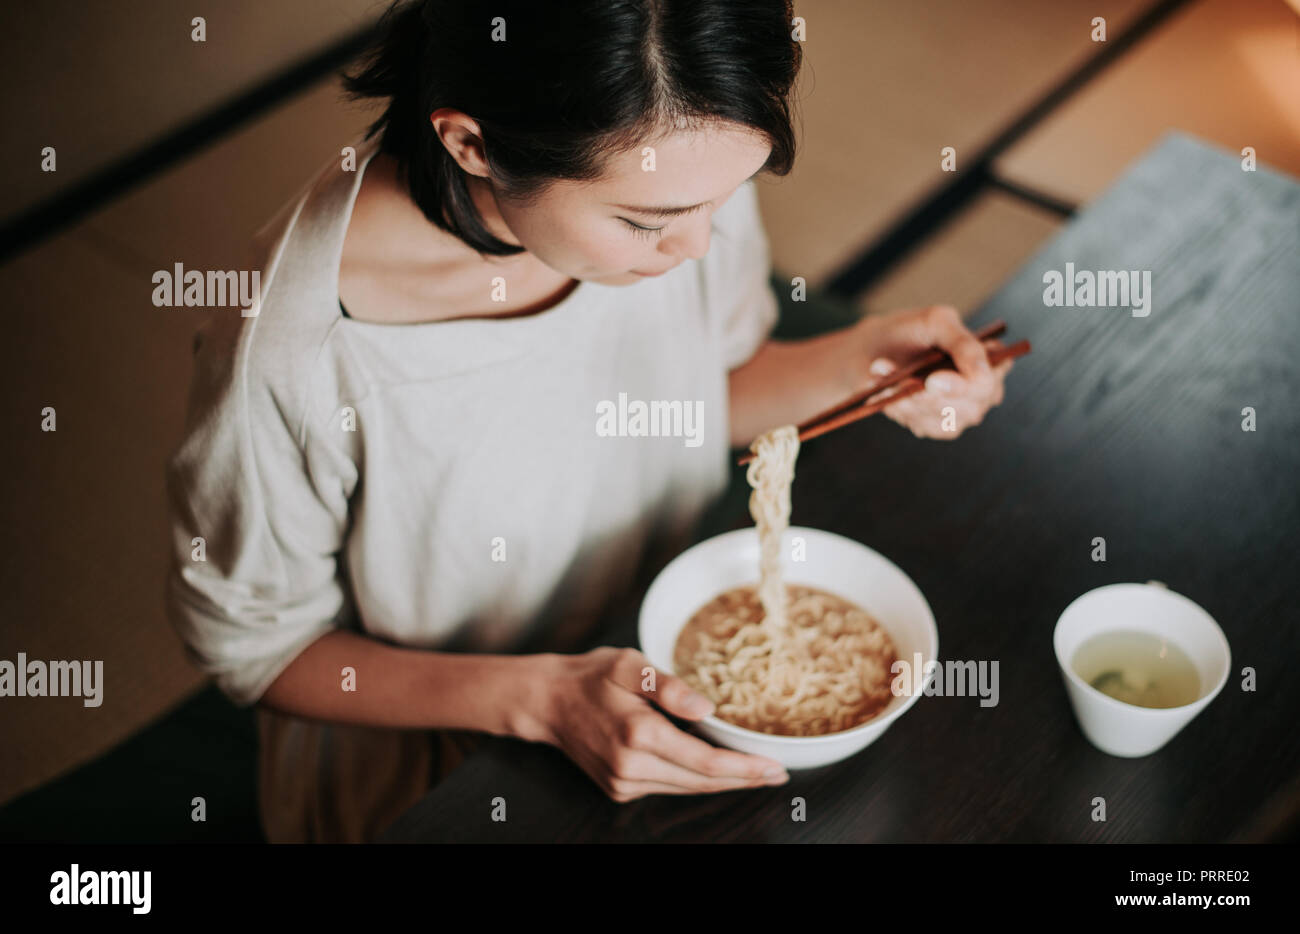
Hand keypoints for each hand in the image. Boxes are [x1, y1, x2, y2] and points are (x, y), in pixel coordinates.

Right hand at [531, 647, 789, 801]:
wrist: (548, 702)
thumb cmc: (591, 676)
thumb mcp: (631, 665)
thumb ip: (670, 686)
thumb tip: (707, 709)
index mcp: (638, 734)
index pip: (706, 762)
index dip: (745, 769)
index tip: (775, 768)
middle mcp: (631, 767)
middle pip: (702, 782)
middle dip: (743, 779)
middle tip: (777, 774)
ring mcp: (623, 783)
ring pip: (686, 788)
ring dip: (721, 781)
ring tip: (752, 770)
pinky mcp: (620, 789)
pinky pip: (668, 786)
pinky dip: (693, 778)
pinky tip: (711, 766)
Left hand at [852, 304, 1011, 438]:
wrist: (877, 348)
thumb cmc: (912, 331)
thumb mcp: (937, 322)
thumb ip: (962, 342)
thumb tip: (981, 370)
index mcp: (992, 363)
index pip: (988, 382)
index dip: (964, 385)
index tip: (932, 381)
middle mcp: (981, 394)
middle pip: (967, 408)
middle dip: (929, 396)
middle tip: (901, 381)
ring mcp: (959, 414)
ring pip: (939, 418)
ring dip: (907, 399)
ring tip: (884, 377)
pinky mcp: (932, 425)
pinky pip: (919, 423)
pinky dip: (896, 406)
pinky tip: (880, 392)